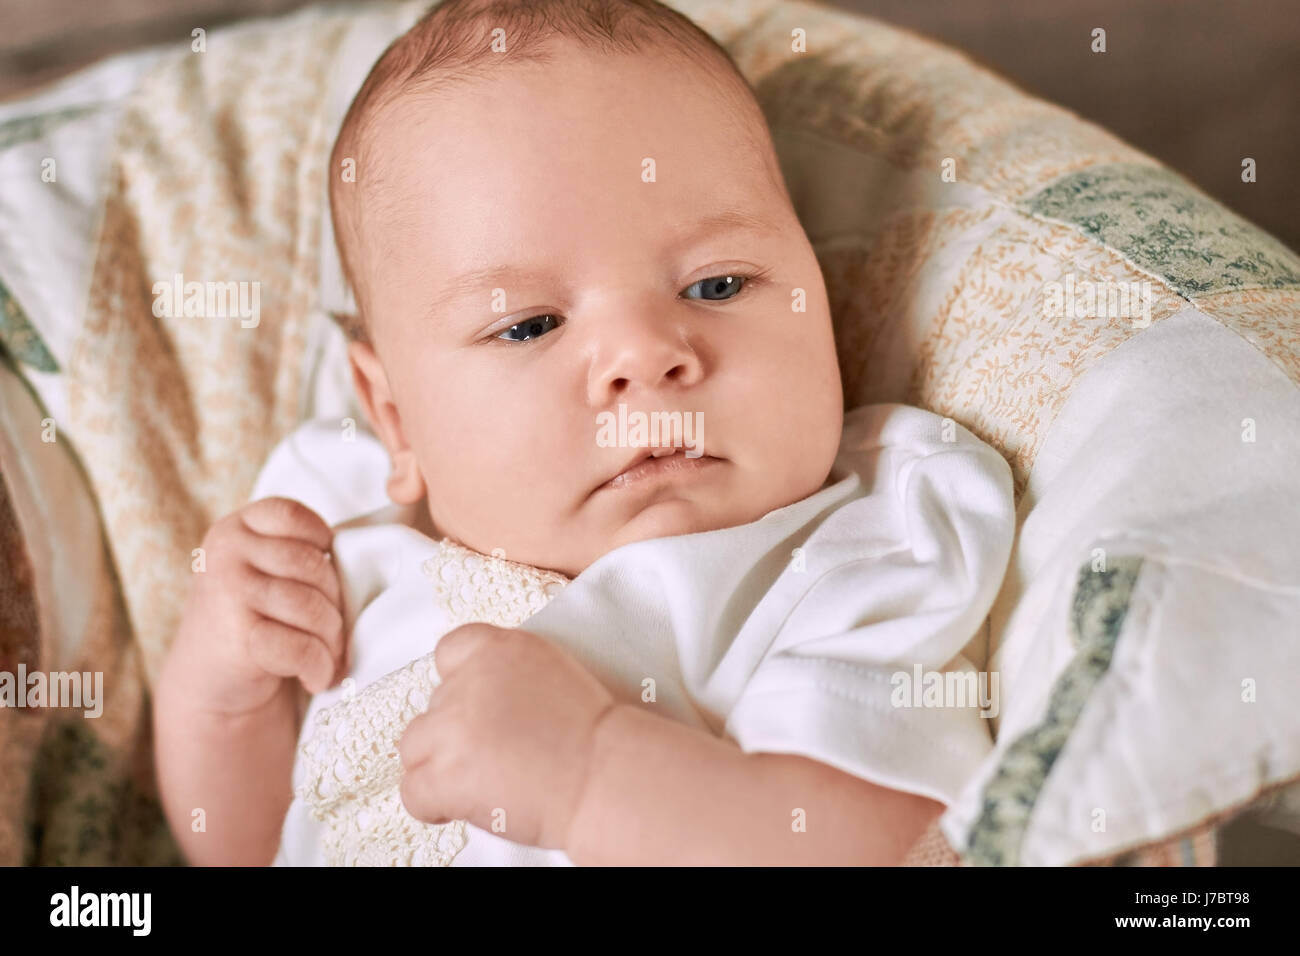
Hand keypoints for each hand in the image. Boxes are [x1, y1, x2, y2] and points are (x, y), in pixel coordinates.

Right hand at [161, 496, 345, 717]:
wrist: (210, 683)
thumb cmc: (254, 621)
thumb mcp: (264, 572)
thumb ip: (298, 554)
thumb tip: (366, 561)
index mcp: (235, 529)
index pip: (293, 517)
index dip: (322, 541)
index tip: (326, 569)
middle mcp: (226, 553)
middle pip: (312, 565)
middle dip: (335, 604)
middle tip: (335, 633)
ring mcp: (228, 591)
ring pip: (311, 606)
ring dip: (331, 640)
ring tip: (329, 656)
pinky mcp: (237, 636)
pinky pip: (302, 647)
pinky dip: (318, 668)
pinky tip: (315, 677)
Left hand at [397, 623, 616, 850]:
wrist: (607, 775)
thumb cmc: (596, 737)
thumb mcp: (553, 675)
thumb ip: (510, 676)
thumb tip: (483, 706)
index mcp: (501, 648)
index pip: (449, 650)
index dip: (456, 684)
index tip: (473, 708)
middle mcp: (470, 680)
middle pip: (433, 706)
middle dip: (454, 733)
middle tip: (492, 757)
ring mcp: (453, 725)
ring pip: (414, 747)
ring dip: (438, 766)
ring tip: (477, 783)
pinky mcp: (445, 773)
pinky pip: (412, 792)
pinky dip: (432, 804)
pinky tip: (461, 806)